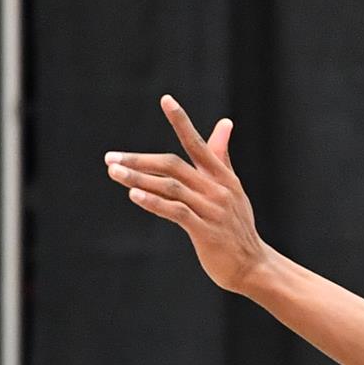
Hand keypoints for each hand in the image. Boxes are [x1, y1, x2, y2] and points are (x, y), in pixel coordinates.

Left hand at [105, 95, 272, 294]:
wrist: (252, 264)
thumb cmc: (236, 226)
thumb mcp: (232, 188)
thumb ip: (221, 157)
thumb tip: (224, 123)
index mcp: (223, 176)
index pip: (198, 143)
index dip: (182, 121)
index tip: (166, 100)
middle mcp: (217, 189)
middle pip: (174, 165)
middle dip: (140, 159)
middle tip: (111, 157)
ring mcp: (211, 209)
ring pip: (170, 186)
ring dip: (139, 178)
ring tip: (114, 172)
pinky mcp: (204, 230)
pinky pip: (175, 212)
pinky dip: (153, 202)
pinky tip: (134, 194)